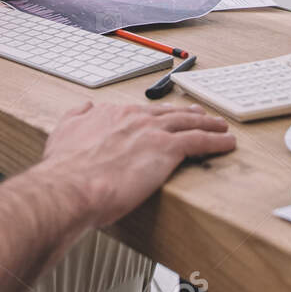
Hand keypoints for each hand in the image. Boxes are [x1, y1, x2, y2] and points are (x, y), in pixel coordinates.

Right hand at [40, 101, 233, 226]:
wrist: (72, 185)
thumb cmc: (66, 168)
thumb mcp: (63, 131)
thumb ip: (76, 116)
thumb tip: (84, 106)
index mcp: (113, 113)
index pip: (141, 111)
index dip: (157, 114)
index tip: (165, 115)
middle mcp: (135, 117)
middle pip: (169, 113)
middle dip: (187, 113)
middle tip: (200, 114)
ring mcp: (153, 132)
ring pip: (188, 123)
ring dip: (207, 123)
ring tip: (220, 125)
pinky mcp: (168, 150)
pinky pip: (200, 141)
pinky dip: (216, 140)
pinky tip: (227, 142)